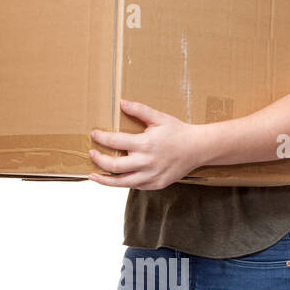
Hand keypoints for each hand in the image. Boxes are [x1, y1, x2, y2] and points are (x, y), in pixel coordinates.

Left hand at [88, 99, 204, 188]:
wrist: (198, 149)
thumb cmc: (177, 131)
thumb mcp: (159, 118)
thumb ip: (140, 110)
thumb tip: (121, 102)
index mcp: (146, 144)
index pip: (116, 141)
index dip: (101, 138)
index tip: (93, 135)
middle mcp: (147, 162)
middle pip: (114, 165)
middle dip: (99, 160)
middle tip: (91, 153)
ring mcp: (151, 176)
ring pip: (121, 182)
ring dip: (105, 179)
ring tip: (94, 175)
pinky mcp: (155, 184)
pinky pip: (134, 186)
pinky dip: (122, 183)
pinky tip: (113, 178)